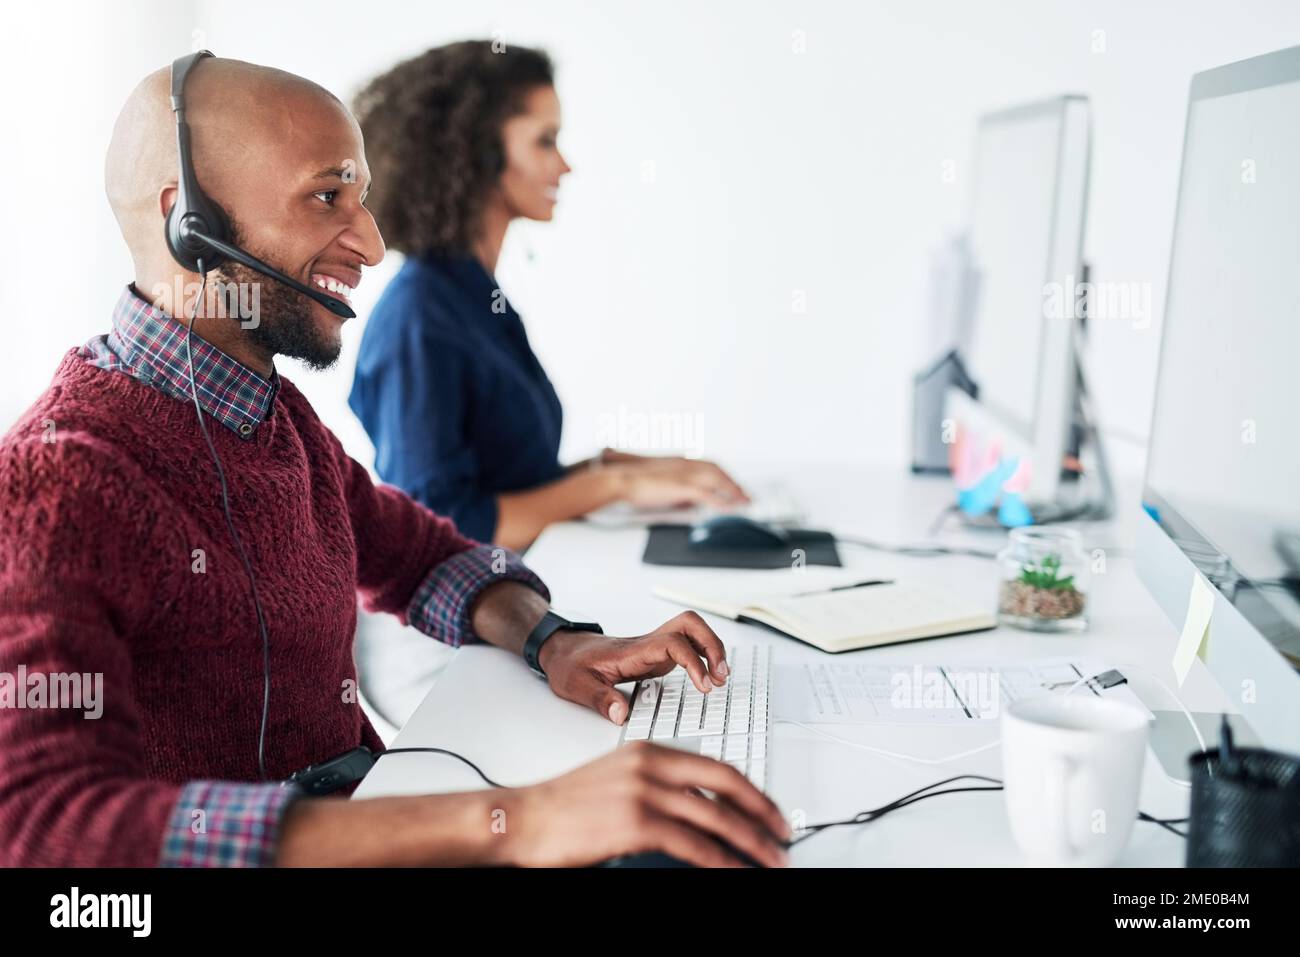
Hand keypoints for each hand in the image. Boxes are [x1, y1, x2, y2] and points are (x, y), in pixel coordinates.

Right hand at [503, 741, 790, 866]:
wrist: (522, 819)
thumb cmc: (563, 807)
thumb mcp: (616, 781)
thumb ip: (657, 786)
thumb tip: (700, 810)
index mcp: (648, 751)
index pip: (716, 766)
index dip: (750, 790)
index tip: (769, 810)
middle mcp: (650, 765)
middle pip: (726, 786)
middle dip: (762, 812)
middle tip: (784, 834)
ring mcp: (644, 793)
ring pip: (717, 818)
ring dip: (752, 842)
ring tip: (771, 860)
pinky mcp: (636, 824)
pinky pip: (695, 845)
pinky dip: (723, 862)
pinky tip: (737, 871)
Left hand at [538, 611, 728, 722]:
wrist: (561, 650)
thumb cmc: (569, 664)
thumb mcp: (577, 686)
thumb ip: (600, 700)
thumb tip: (622, 714)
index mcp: (632, 651)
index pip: (672, 643)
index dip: (694, 661)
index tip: (704, 685)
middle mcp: (647, 644)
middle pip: (690, 624)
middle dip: (712, 645)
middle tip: (721, 675)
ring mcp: (653, 648)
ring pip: (692, 632)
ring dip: (711, 649)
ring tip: (720, 678)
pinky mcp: (655, 656)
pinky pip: (687, 647)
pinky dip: (703, 657)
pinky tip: (707, 677)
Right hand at [611, 457, 749, 508]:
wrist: (622, 480)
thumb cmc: (638, 483)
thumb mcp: (664, 484)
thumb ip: (680, 489)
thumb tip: (692, 501)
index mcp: (682, 462)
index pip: (711, 466)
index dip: (726, 477)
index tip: (736, 487)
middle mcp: (687, 464)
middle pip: (718, 471)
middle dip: (734, 483)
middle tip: (747, 496)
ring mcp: (685, 474)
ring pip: (717, 480)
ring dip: (733, 491)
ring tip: (744, 503)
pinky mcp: (681, 486)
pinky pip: (706, 494)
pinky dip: (720, 501)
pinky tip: (728, 509)